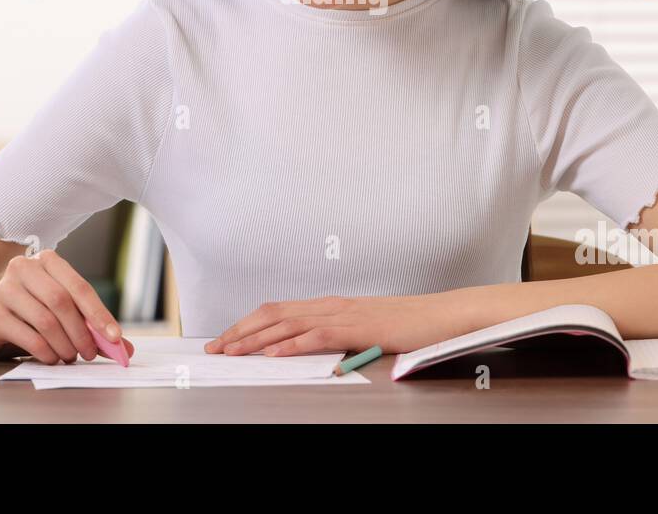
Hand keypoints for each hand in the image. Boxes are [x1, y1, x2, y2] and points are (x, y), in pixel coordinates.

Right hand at [0, 248, 133, 364]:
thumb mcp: (58, 315)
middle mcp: (24, 268)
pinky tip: (51, 358)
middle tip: (90, 353)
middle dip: (82, 332)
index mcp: (46, 261)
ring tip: (70, 356)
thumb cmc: (25, 316)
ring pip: (47, 320)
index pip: (80, 286)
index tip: (114, 337)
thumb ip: (90, 327)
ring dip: (65, 345)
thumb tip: (125, 348)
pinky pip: (29, 336)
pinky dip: (46, 352)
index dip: (100, 313)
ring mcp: (5, 289)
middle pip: (63, 302)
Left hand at [202, 293, 469, 356]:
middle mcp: (331, 304)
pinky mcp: (360, 327)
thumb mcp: (364, 329)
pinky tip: (275, 354)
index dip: (247, 323)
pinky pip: (318, 335)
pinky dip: (293, 344)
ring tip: (232, 352)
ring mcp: (345, 314)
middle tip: (215, 348)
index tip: (225, 339)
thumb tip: (309, 348)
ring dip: (256, 338)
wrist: (442, 316)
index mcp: (330, 305)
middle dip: (240, 331)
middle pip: (274, 313)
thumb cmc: (408, 325)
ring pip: (289, 323)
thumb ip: (337, 335)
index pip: (278, 310)